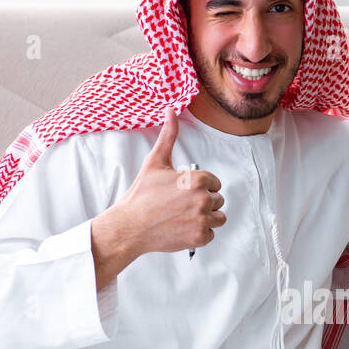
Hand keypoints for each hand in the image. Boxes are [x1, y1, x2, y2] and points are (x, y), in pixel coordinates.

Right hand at [110, 107, 226, 255]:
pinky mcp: (199, 237)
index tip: (183, 191)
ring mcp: (203, 219)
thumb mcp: (155, 161)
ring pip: (219, 218)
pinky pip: (211, 234)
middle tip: (180, 205)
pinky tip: (182, 227)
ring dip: (206, 218)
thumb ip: (169, 135)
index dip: (200, 186)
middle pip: (217, 200)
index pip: (214, 183)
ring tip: (184, 216)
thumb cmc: (141, 194)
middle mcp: (204, 199)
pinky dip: (199, 233)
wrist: (130, 225)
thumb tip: (171, 110)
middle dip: (202, 202)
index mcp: (198, 179)